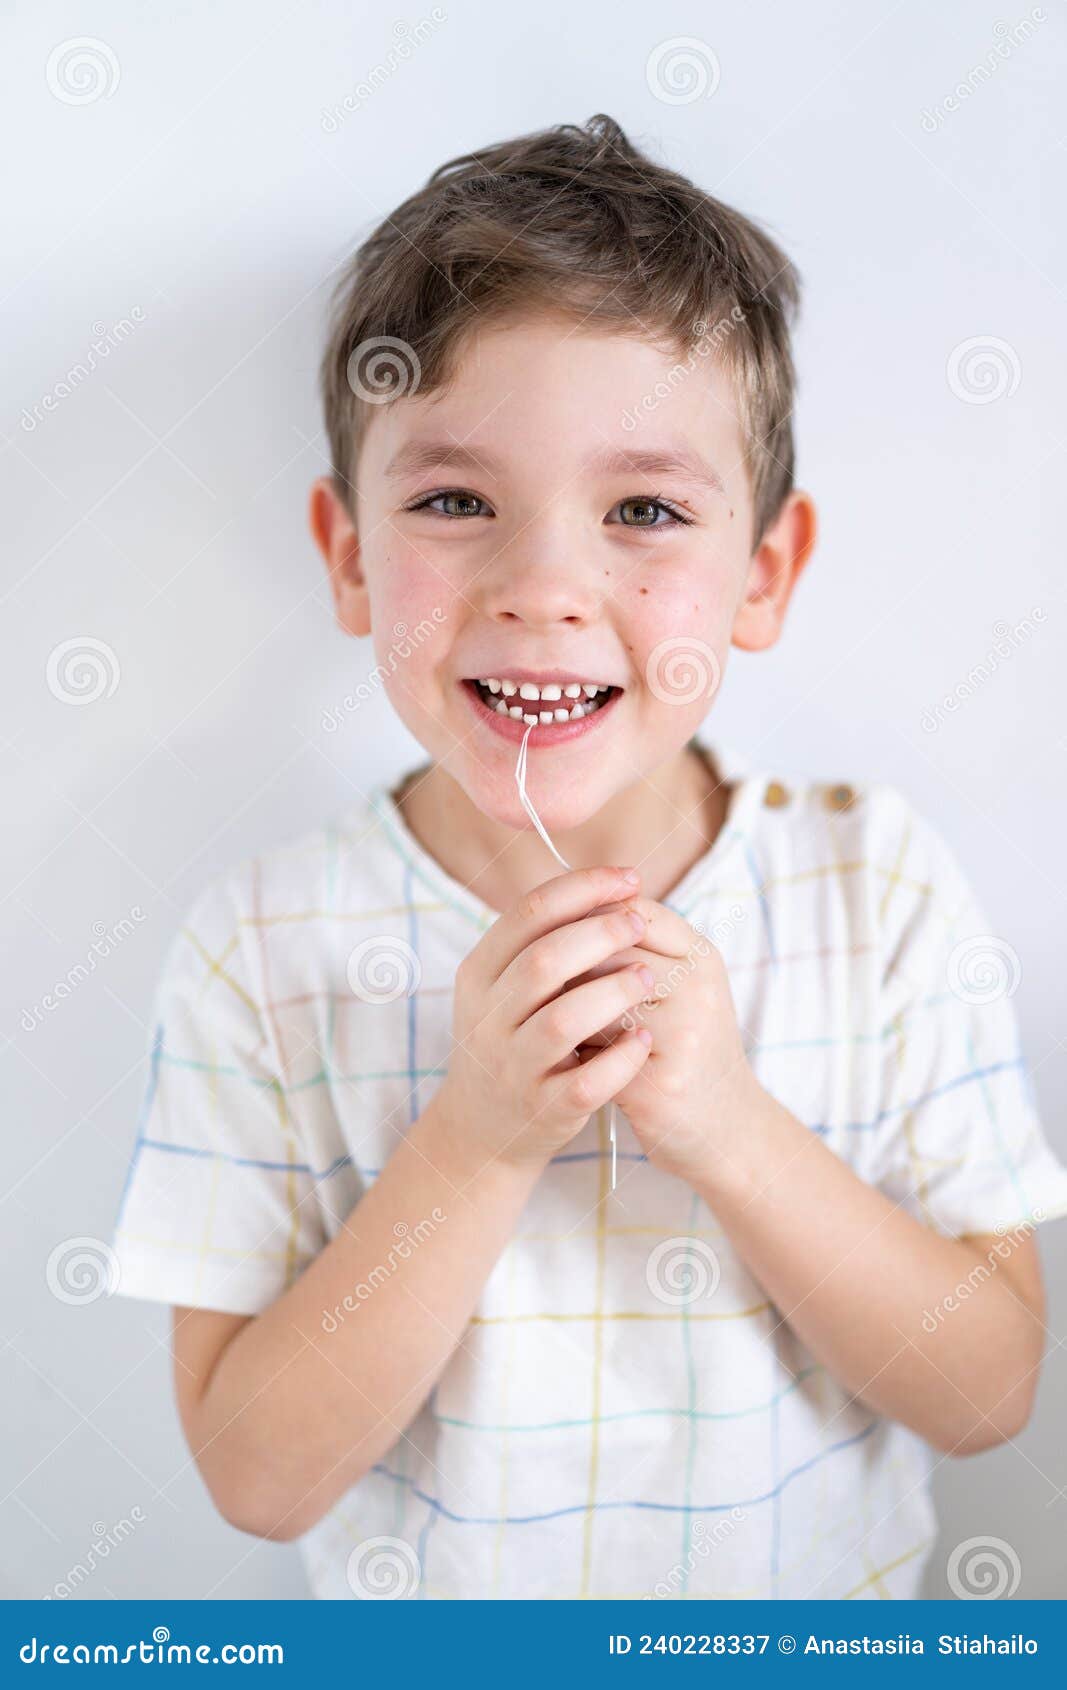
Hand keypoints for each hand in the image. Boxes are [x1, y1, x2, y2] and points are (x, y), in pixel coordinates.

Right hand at [434, 867, 655, 1170]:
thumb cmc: (513, 1038)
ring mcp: (512, 1067)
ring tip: (649, 978)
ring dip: (613, 993)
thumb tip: (611, 884)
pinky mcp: (542, 1109)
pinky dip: (621, 1060)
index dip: (583, 888)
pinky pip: (586, 1082)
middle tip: (639, 922)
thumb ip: (545, 940)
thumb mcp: (506, 986)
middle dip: (600, 933)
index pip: (528, 914)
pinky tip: (644, 1041)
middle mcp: (487, 1019)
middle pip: (544, 961)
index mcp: (478, 974)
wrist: (483, 1128)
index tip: (629, 877)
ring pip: (563, 1021)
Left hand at [576, 897, 757, 1184]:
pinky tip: (571, 1060)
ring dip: (566, 1009)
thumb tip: (561, 910)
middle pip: (607, 951)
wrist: (727, 1130)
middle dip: (569, 968)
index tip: (561, 944)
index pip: (630, 911)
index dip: (585, 923)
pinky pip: (592, 1053)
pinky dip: (573, 1053)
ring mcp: (681, 1036)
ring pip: (594, 1000)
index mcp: (701, 956)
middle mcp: (697, 988)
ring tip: (556, 1021)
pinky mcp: (657, 1085)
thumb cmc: (689, 1048)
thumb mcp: (681, 986)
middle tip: (546, 988)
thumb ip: (636, 946)